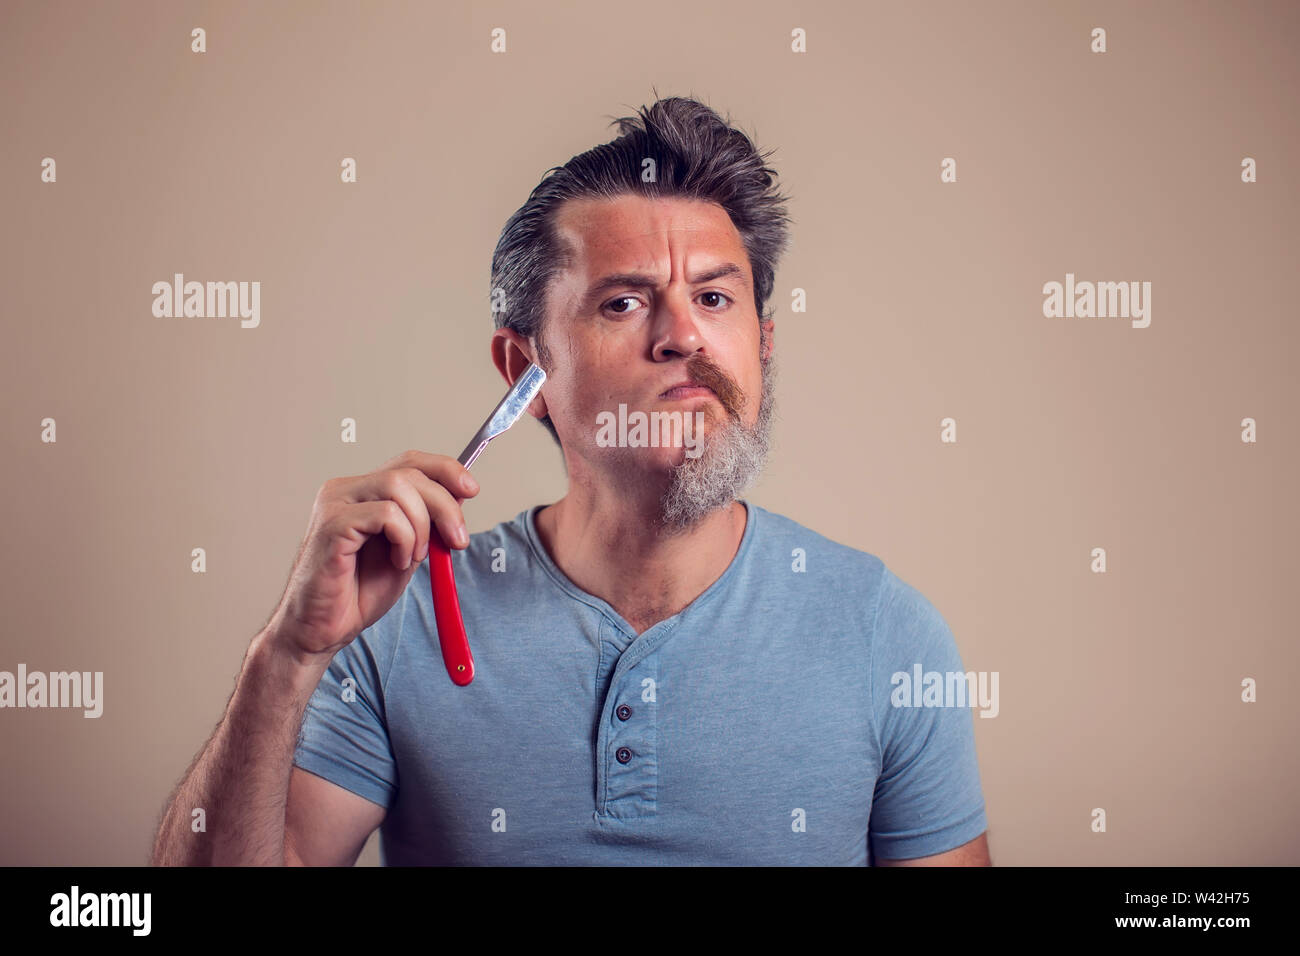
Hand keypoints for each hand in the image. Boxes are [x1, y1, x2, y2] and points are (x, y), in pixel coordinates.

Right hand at [264, 449, 478, 661]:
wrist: (321, 630)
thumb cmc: (357, 593)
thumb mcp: (408, 552)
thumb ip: (427, 524)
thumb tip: (459, 497)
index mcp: (362, 491)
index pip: (409, 461)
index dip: (445, 470)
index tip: (471, 490)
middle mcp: (345, 490)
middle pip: (409, 471)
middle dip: (445, 505)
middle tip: (457, 540)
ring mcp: (335, 505)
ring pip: (400, 487)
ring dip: (422, 526)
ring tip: (414, 557)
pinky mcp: (331, 526)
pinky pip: (385, 514)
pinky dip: (404, 539)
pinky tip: (397, 562)